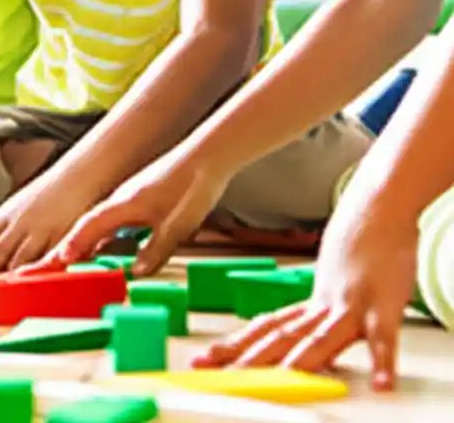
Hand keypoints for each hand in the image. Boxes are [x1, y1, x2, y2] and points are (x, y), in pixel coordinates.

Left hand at [0, 174, 102, 297]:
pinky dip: (36, 272)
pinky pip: (47, 257)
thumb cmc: (49, 195)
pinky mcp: (62, 236)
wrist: (79, 174)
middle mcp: (18, 223)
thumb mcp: (19, 210)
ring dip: (4, 278)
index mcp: (3, 217)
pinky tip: (27, 284)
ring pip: (19, 257)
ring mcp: (40, 230)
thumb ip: (4, 233)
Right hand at [24, 150, 227, 278]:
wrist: (206, 156)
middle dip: (71, 245)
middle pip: (88, 225)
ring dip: (86, 240)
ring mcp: (129, 197)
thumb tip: (136, 273)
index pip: (89, 227)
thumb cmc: (192, 186)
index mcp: (123, 205)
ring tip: (74, 259)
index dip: (73, 244)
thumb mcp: (177, 226)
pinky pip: (114, 219)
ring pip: (100, 222)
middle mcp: (121, 200)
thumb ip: (155, 251)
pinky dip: (104, 234)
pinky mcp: (141, 197)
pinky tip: (107, 245)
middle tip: (53, 262)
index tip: (56, 259)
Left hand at [193, 192, 416, 391]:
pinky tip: (382, 384)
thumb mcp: (334, 278)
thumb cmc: (360, 243)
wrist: (378, 207)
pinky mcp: (385, 306)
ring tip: (279, 380)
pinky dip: (384, 362)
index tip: (207, 356)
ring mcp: (351, 305)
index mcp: (312, 301)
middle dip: (249, 357)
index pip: (266, 326)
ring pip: (320, 338)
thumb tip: (300, 331)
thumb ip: (319, 309)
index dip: (237, 343)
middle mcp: (324, 305)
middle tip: (217, 371)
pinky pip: (385, 339)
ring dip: (300, 362)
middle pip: (281, 337)